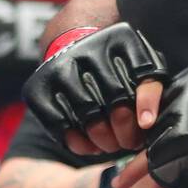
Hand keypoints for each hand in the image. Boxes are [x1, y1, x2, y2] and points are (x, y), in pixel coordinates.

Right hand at [21, 22, 168, 154]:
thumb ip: (151, 88)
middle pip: (113, 101)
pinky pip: (59, 125)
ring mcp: (58, 68)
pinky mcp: (36, 88)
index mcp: (120, 40)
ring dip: (103, 141)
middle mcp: (86, 50)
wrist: (71, 41)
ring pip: (87, 116)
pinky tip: (90, 147)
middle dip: (125, 131)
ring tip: (111, 146)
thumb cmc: (116, 65)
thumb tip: (147, 122)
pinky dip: (78, 143)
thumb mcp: (141, 66)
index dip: (145, 106)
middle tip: (129, 143)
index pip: (139, 78)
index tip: (146, 126)